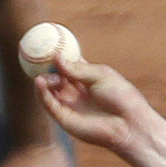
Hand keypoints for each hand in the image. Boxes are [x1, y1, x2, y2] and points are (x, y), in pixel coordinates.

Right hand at [36, 54, 155, 159]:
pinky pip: (50, 105)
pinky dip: (42, 94)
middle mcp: (77, 93)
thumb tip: (56, 57)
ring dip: (44, 81)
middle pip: (55, 77)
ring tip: (42, 75)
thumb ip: (77, 68)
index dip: (57, 55)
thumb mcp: (100, 75)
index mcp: (88, 80)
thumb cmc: (121, 97)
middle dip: (45, 67)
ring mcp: (71, 106)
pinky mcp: (66, 120)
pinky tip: (40, 82)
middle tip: (36, 56)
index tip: (45, 42)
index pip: (68, 65)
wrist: (129, 124)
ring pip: (49, 91)